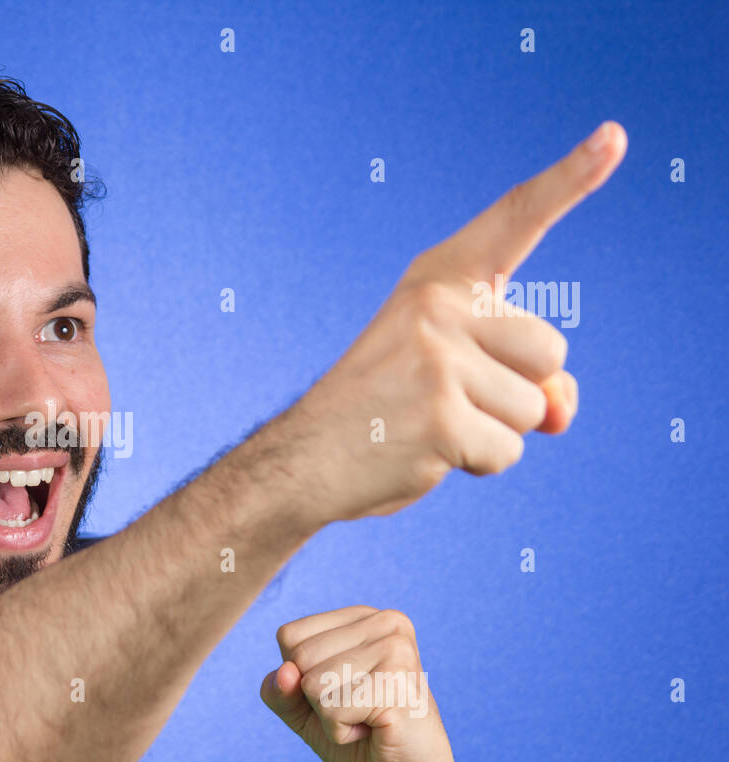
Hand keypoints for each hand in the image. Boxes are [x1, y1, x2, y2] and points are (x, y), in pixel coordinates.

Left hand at [260, 606, 461, 761]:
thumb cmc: (359, 741)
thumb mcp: (304, 710)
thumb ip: (280, 690)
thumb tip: (284, 673)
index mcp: (363, 616)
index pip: (290, 636)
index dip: (301, 677)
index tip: (343, 692)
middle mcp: (384, 622)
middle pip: (299, 657)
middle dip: (316, 699)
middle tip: (358, 711)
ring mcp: (395, 649)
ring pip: (312, 684)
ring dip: (330, 718)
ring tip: (368, 720)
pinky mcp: (397, 682)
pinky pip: (331, 710)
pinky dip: (341, 732)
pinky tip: (375, 730)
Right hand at [290, 122, 626, 524]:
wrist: (305, 458)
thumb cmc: (384, 412)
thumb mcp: (453, 374)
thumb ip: (520, 376)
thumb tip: (562, 409)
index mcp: (437, 281)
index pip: (514, 221)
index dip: (570, 179)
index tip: (614, 137)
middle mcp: (437, 305)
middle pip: (550, 351)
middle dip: (516, 392)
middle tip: (441, 399)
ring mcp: (437, 358)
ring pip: (534, 408)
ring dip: (495, 432)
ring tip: (429, 425)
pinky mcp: (440, 415)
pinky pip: (507, 451)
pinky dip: (476, 464)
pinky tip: (424, 452)